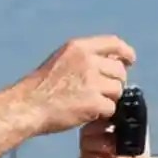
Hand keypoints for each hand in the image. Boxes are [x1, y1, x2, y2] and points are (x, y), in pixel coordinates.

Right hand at [17, 35, 135, 134]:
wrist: (27, 106)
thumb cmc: (41, 88)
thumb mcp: (61, 60)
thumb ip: (84, 58)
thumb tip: (112, 63)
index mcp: (78, 47)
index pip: (113, 43)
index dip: (125, 52)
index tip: (130, 60)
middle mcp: (87, 61)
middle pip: (119, 70)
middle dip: (116, 82)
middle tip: (102, 93)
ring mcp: (91, 81)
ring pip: (118, 90)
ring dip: (108, 99)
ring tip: (90, 103)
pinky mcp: (93, 102)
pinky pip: (111, 108)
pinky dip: (102, 114)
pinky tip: (87, 113)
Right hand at [77, 118, 151, 157]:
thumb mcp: (142, 156)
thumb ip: (138, 137)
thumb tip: (138, 114)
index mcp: (111, 144)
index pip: (103, 124)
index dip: (108, 116)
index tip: (115, 112)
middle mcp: (98, 150)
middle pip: (91, 128)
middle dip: (102, 124)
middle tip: (112, 128)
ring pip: (86, 139)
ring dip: (101, 139)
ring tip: (115, 149)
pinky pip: (85, 156)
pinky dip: (97, 155)